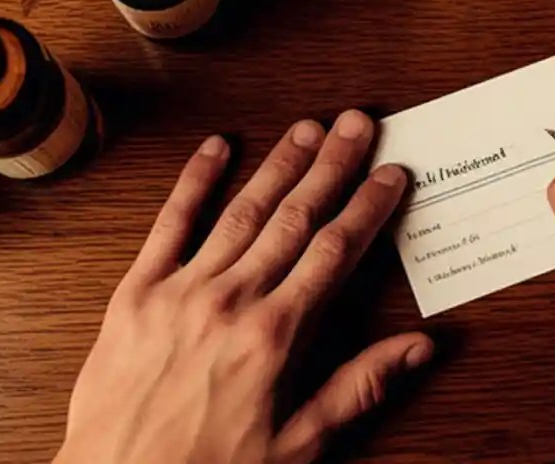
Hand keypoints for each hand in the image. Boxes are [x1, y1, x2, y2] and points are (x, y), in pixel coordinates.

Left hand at [56, 111, 432, 463]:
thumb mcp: (297, 445)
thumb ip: (358, 387)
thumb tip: (418, 346)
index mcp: (274, 337)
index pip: (334, 253)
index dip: (367, 208)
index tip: (390, 174)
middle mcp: (230, 301)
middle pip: (295, 218)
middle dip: (332, 167)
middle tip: (356, 123)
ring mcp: (180, 291)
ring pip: (241, 212)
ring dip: (278, 165)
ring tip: (307, 129)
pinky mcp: (136, 294)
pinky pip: (169, 225)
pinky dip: (194, 182)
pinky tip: (216, 148)